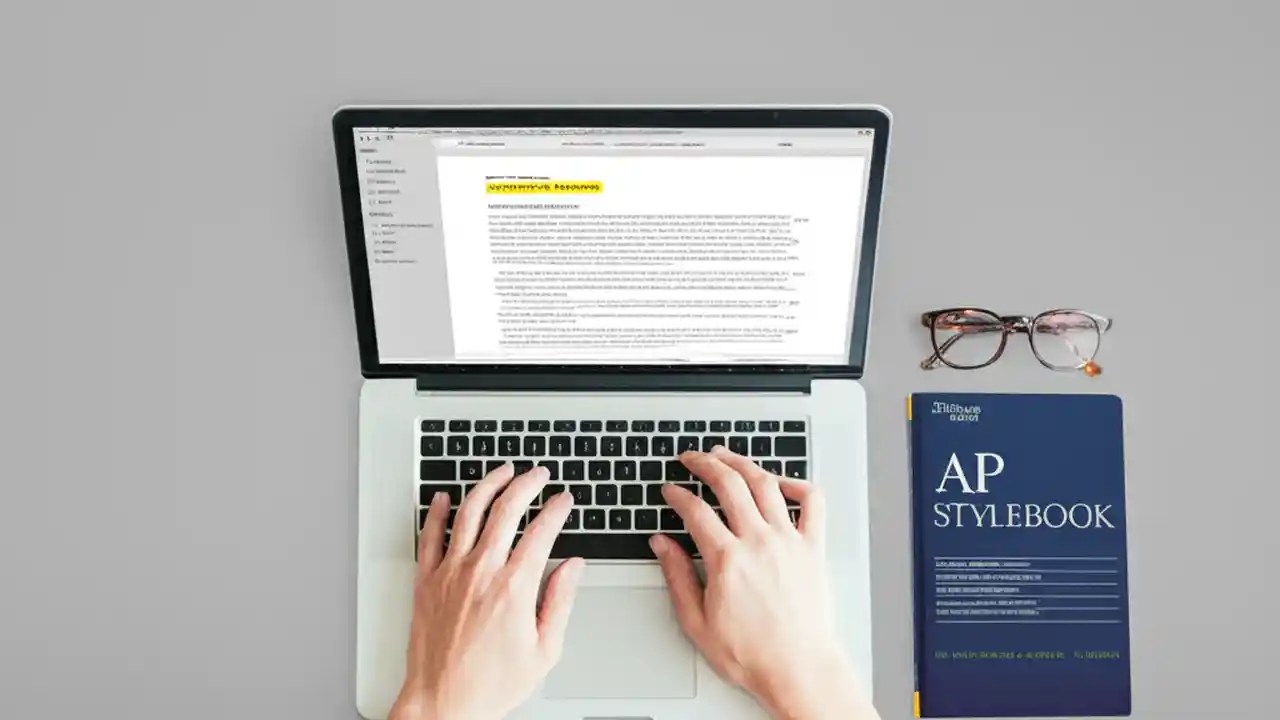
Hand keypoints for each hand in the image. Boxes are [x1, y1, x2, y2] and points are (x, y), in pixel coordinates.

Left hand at [391, 463, 584, 719]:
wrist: (443, 704)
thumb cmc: (490, 685)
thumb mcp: (544, 650)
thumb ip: (560, 601)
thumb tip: (573, 567)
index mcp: (514, 588)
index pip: (541, 531)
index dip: (557, 509)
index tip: (564, 501)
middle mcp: (480, 572)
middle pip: (506, 509)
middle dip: (527, 484)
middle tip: (538, 475)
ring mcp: (449, 574)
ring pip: (469, 512)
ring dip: (488, 485)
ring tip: (502, 472)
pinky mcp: (426, 582)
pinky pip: (430, 536)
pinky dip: (438, 512)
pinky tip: (446, 498)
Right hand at [651, 447, 878, 719]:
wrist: (797, 669)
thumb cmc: (752, 653)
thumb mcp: (696, 621)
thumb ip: (677, 576)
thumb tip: (662, 545)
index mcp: (727, 560)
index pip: (695, 510)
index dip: (677, 495)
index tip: (671, 490)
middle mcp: (759, 542)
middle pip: (728, 484)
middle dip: (704, 464)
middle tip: (692, 458)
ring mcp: (789, 541)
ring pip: (765, 484)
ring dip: (742, 463)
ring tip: (727, 456)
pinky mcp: (813, 548)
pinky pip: (812, 502)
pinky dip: (797, 484)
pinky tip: (781, 482)